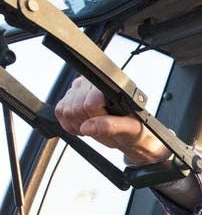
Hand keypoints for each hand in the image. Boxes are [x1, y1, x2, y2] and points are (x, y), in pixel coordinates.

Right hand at [55, 76, 169, 164]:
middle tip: (99, 127)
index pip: (89, 103)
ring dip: (78, 124)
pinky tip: (84, 124)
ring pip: (65, 110)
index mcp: (108, 86)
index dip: (96, 119)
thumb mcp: (127, 129)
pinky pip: (59, 111)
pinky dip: (69, 123)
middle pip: (75, 108)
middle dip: (86, 123)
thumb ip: (110, 126)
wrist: (125, 132)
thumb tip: (88, 127)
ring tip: (93, 125)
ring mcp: (77, 87)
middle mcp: (90, 82)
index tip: (106, 124)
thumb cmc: (129, 128)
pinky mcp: (68, 95)